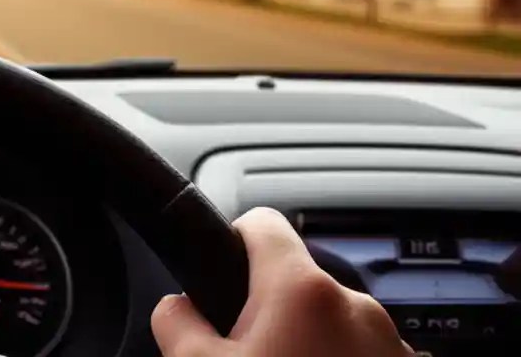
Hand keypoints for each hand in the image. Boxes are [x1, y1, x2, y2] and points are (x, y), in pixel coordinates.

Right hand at [151, 207, 411, 355]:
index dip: (231, 241)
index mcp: (300, 290)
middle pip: (294, 284)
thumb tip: (175, 308)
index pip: (259, 223)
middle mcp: (355, 305)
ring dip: (306, 348)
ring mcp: (392, 344)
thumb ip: (178, 326)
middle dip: (266, 315)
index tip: (219, 273)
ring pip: (330, 325)